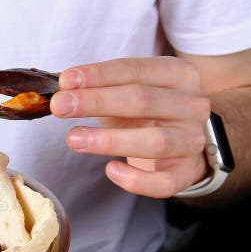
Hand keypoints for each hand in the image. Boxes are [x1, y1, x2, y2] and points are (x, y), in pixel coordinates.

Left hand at [50, 56, 211, 197]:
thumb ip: (95, 87)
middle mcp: (191, 106)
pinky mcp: (187, 172)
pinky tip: (111, 170)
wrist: (182, 140)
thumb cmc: (145, 111)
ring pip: (155, 141)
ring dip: (110, 140)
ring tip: (73, 139)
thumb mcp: (124, 91)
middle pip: (142, 101)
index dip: (99, 75)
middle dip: (97, 102)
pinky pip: (165, 181)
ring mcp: (192, 140)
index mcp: (178, 75)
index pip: (136, 70)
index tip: (66, 80)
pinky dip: (137, 180)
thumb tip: (58, 86)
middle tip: (59, 106)